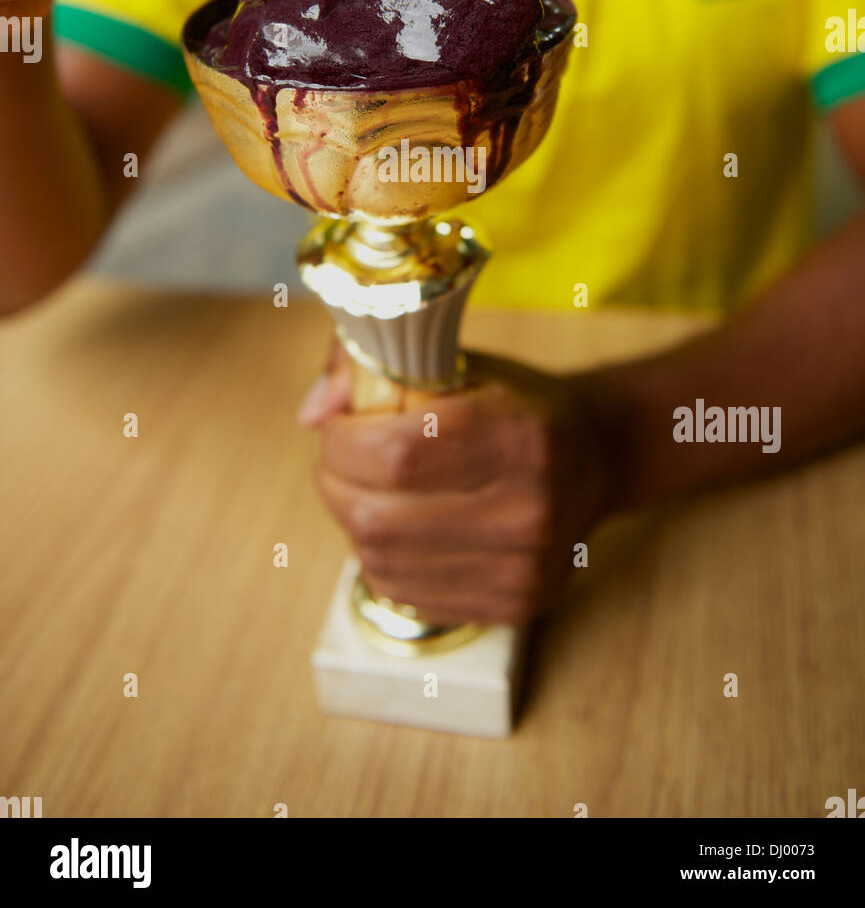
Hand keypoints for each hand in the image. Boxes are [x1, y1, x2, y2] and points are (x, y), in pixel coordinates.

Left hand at [299, 345, 613, 625]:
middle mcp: (527, 509)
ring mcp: (524, 567)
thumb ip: (374, 366)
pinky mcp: (515, 605)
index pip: (396, 455)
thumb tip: (311, 413)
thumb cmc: (516, 402)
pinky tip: (400, 525)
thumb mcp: (457, 361)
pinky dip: (383, 558)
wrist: (599, 456)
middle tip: (338, 461)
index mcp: (519, 436)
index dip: (342, 444)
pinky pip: (407, 593)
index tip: (336, 428)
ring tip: (368, 490)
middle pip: (377, 519)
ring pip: (382, 562)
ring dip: (354, 523)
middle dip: (334, 485)